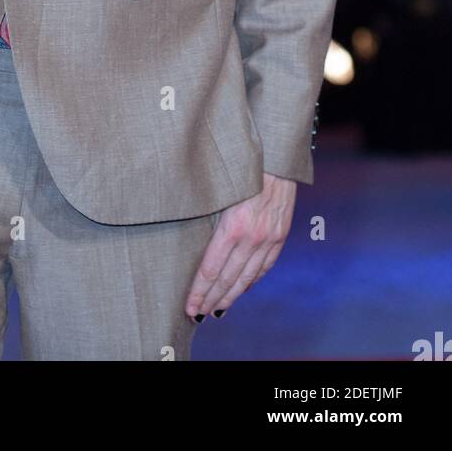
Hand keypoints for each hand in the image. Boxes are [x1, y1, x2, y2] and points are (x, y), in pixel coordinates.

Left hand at [185, 172, 295, 321]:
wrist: (276, 155)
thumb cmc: (239, 168)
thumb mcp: (218, 190)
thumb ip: (208, 218)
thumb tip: (192, 242)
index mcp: (233, 226)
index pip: (211, 269)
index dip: (199, 291)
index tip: (189, 306)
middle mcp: (252, 237)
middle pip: (228, 279)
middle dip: (211, 299)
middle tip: (198, 314)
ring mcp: (269, 238)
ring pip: (247, 277)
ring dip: (230, 296)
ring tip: (217, 310)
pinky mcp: (280, 235)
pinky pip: (264, 266)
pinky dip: (252, 280)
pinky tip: (242, 288)